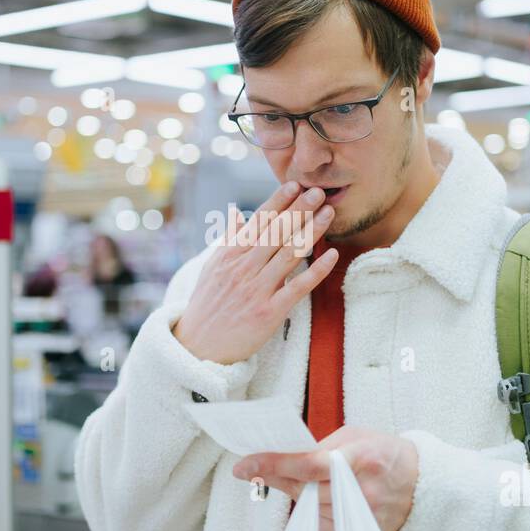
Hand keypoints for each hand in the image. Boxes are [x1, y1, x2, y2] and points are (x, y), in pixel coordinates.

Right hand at [172, 181, 338, 364]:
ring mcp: (257, 290)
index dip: (277, 202)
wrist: (198, 346)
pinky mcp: (269, 312)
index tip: (294, 184)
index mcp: (230, 255)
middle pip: (276, 232)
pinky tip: (331, 255)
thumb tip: (234, 213)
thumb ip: (228, 240)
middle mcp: (243, 268)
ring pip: (289, 254)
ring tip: (329, 213)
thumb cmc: (207, 305)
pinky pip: (298, 287)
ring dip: (311, 231)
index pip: (258, 222)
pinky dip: (316, 270)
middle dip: (299, 209)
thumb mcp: (212, 268)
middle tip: (318, 191)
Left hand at [233, 426, 418, 530]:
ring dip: (301, 495)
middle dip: (278, 477)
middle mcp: (361, 492)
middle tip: (257, 468)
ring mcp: (361, 518)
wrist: (422, 485)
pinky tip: (329, 498)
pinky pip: (321, 526)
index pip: (308, 464)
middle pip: (302, 490)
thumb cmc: (384, 453)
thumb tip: (282, 460)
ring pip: (307, 510)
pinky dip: (316, 511)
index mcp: (360, 458)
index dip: (273, 465)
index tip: (243, 465)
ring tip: (316, 481)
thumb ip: (321, 447)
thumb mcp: (356, 436)